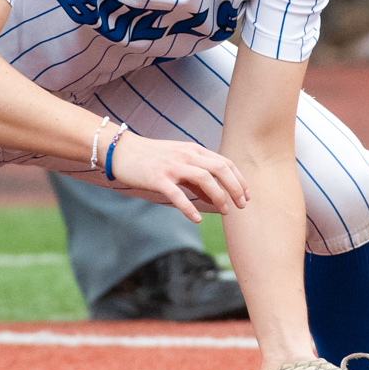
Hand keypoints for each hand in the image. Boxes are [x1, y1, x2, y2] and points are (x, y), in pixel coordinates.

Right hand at [106, 132, 248, 222]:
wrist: (121, 151)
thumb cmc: (151, 159)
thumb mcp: (178, 163)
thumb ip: (196, 178)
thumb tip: (215, 196)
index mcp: (194, 150)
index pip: (225, 162)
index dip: (239, 179)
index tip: (247, 195)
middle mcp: (186, 155)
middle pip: (220, 168)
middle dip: (235, 187)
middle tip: (241, 205)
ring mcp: (172, 165)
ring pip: (204, 178)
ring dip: (219, 195)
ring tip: (225, 211)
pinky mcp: (157, 177)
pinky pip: (177, 193)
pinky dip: (189, 207)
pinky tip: (197, 219)